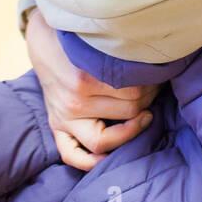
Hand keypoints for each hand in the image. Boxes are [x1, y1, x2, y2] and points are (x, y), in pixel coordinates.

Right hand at [25, 8, 159, 169]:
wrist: (44, 42)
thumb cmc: (77, 40)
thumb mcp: (98, 42)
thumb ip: (121, 55)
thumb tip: (156, 62)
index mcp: (85, 79)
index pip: (134, 92)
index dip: (152, 85)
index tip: (157, 77)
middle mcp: (74, 103)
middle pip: (126, 113)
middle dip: (147, 101)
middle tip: (154, 90)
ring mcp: (64, 119)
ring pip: (109, 139)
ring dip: (132, 126)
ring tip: (144, 113)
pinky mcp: (57, 127)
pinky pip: (74, 157)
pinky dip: (95, 161)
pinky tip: (114, 152)